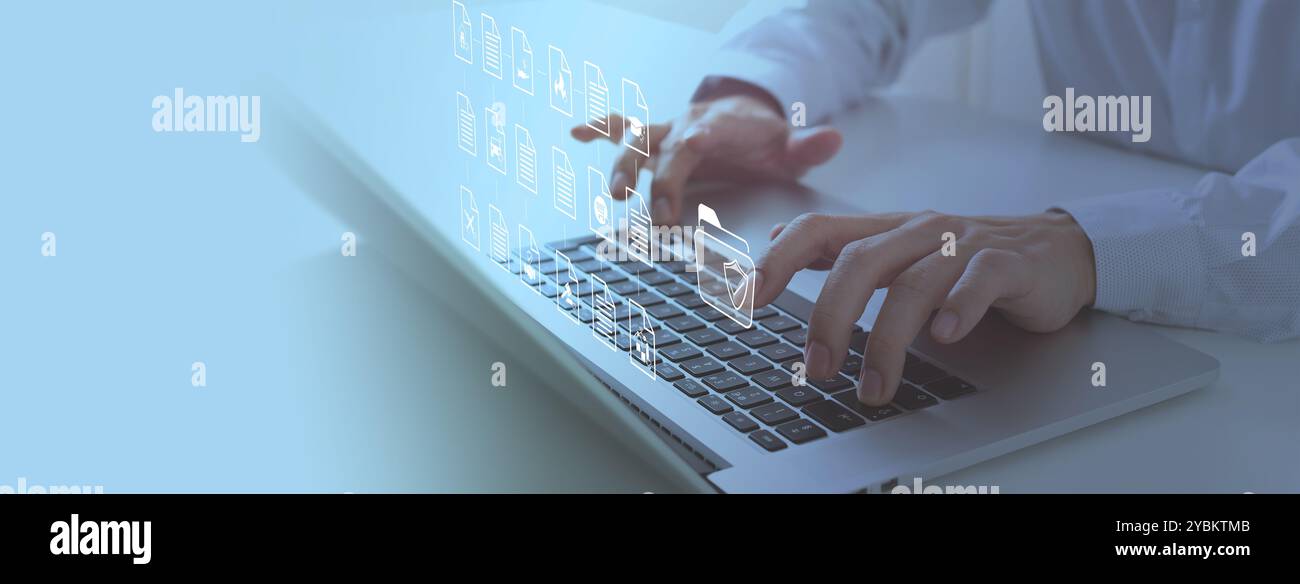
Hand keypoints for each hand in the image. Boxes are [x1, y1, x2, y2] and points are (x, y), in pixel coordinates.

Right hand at [570, 94, 842, 224]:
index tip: (676, 194)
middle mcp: (687, 126)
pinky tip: (575, 133)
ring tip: (614, 194)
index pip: (696, 143)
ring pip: (636, 141)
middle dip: (652, 178)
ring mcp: (668, 134)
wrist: (751, 115)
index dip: (683, 163)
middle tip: (649, 212)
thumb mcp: (791, 145)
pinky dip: (600, 129)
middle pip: (660, 147)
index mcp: (717, 127)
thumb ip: (808, 146)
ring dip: (621, 164)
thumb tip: (832, 139)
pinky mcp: (657, 143)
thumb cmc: (768, 140)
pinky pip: (623, 131)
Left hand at [753, 211, 1096, 405]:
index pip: (819, 230)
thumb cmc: (970, 260)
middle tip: (817, 367)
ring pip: (913, 284)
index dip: (778, 260)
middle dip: (829, 316)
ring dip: (888, 341)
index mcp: (887, 229)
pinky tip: (945, 337)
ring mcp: (963, 244)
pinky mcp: (1007, 264)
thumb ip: (846, 252)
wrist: (1059, 252)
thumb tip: (779, 245)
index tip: (746, 299)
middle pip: (859, 262)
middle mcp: (919, 230)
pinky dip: (958, 309)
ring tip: (876, 386)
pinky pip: (977, 281)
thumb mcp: (903, 254)